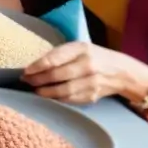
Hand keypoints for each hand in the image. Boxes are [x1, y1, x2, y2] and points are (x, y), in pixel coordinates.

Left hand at [22, 41, 147, 104]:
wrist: (121, 71)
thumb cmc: (93, 56)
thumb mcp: (78, 48)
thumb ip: (59, 55)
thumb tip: (34, 66)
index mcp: (81, 49)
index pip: (54, 58)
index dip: (37, 66)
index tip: (25, 71)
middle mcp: (87, 65)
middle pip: (57, 75)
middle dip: (38, 80)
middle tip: (26, 82)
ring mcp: (92, 82)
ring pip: (63, 90)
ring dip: (46, 92)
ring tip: (35, 90)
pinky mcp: (93, 95)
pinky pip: (71, 99)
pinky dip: (57, 99)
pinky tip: (48, 97)